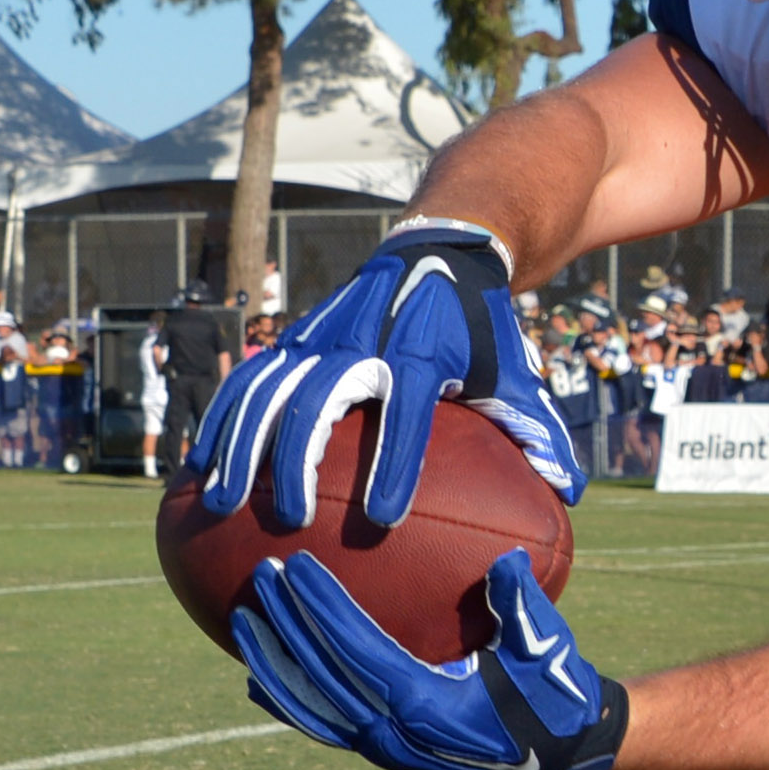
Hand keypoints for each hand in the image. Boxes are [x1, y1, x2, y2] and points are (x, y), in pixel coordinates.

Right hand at [187, 221, 584, 528]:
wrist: (440, 250)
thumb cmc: (481, 330)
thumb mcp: (514, 373)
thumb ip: (538, 431)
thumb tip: (569, 494)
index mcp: (419, 353)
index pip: (406, 416)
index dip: (395, 466)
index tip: (384, 519)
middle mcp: (361, 340)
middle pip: (317, 401)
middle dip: (297, 461)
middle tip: (290, 519)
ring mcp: (319, 335)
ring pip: (266, 390)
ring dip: (240, 445)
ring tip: (220, 502)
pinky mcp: (294, 336)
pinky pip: (248, 380)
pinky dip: (221, 420)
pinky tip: (199, 468)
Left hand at [230, 547, 629, 769]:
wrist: (555, 753)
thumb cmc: (553, 692)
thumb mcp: (545, 646)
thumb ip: (521, 603)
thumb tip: (507, 560)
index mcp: (429, 707)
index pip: (358, 650)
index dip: (322, 609)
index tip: (295, 567)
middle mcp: (396, 734)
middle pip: (324, 673)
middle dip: (287, 622)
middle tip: (262, 573)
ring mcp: (384, 748)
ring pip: (311, 706)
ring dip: (272, 662)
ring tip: (242, 619)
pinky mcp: (381, 750)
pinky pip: (323, 725)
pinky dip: (289, 700)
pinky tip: (257, 678)